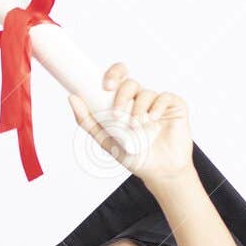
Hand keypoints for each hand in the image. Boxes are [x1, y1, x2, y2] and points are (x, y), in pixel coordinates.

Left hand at [68, 62, 194, 188]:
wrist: (159, 171)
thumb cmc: (134, 155)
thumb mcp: (105, 140)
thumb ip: (87, 121)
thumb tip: (71, 98)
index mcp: (124, 102)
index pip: (118, 77)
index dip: (113, 74)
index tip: (106, 85)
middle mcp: (140, 99)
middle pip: (130, 83)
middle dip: (121, 95)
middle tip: (117, 114)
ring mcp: (157, 102)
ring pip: (146, 92)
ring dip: (138, 108)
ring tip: (136, 126)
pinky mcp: (174, 106)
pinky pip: (164, 97)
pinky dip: (157, 107)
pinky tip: (153, 119)